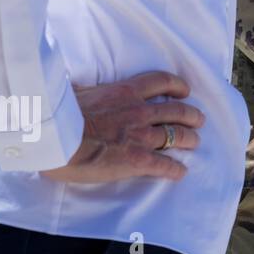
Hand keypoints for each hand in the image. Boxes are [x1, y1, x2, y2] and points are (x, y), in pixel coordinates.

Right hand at [41, 71, 202, 183]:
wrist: (54, 137)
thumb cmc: (57, 114)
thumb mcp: (77, 91)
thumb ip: (88, 91)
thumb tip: (79, 91)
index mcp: (126, 91)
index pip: (161, 81)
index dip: (177, 85)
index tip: (184, 91)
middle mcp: (140, 111)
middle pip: (177, 110)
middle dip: (191, 115)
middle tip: (198, 120)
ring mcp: (142, 136)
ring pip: (177, 135)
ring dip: (190, 139)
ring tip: (195, 141)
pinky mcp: (139, 159)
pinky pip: (165, 164)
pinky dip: (175, 169)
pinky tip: (180, 172)